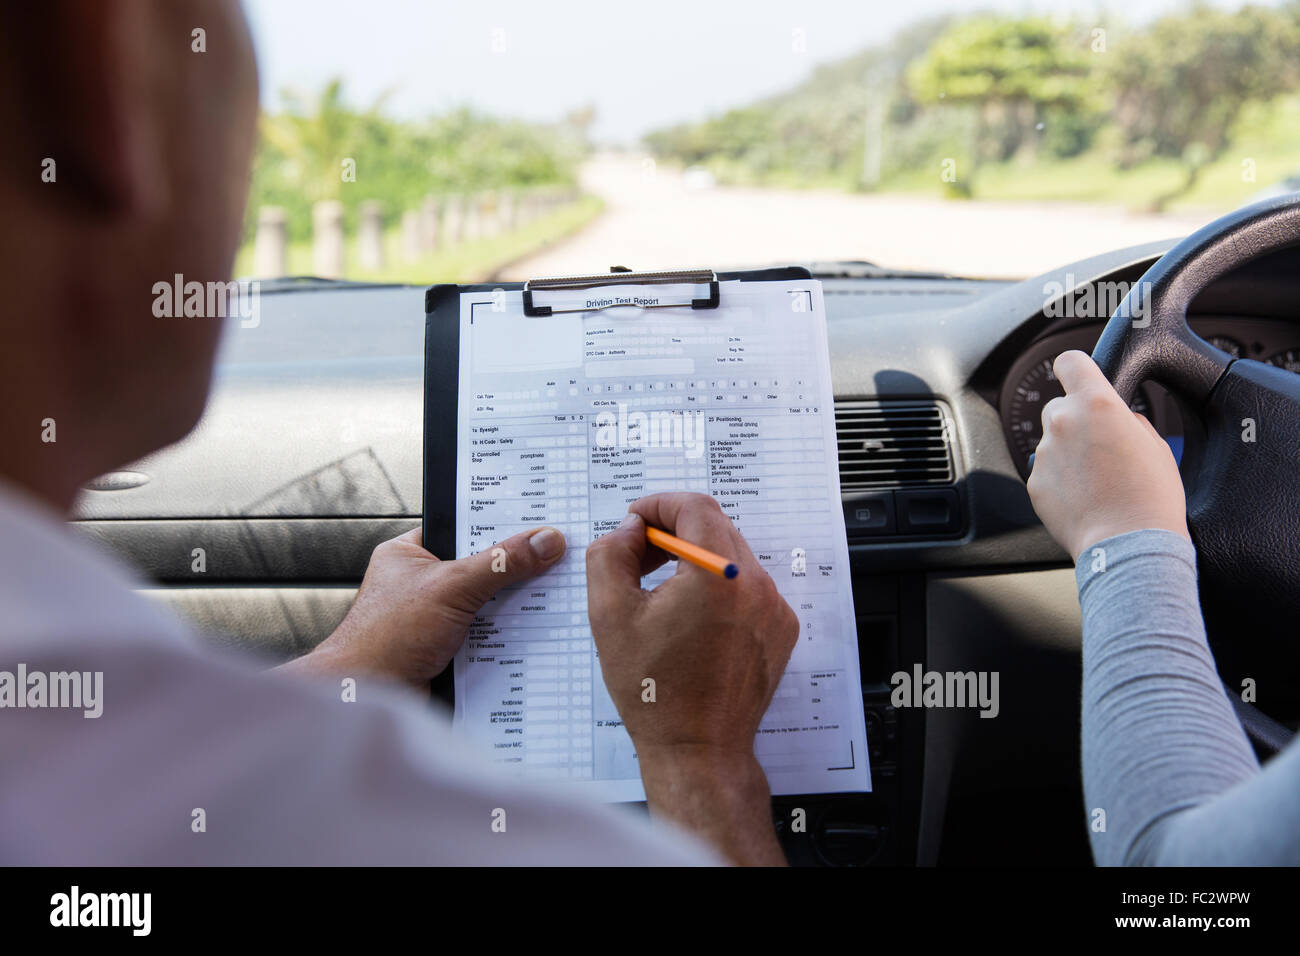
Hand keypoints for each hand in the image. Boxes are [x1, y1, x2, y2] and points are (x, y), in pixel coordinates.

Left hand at [281, 526, 565, 690]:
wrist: (365, 697)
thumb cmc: (384, 639)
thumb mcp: (452, 587)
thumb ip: (500, 562)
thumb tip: (543, 541)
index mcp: (410, 554)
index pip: (464, 527)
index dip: (501, 524)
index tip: (540, 522)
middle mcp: (422, 583)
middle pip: (481, 566)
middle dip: (513, 569)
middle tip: (553, 560)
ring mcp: (436, 617)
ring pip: (487, 603)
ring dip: (511, 607)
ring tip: (548, 598)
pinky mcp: (448, 648)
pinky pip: (487, 634)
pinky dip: (505, 637)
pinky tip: (529, 634)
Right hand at [585, 493, 797, 864]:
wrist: (698, 749)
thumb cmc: (654, 691)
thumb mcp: (609, 615)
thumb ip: (611, 555)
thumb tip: (630, 530)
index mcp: (717, 575)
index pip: (694, 507)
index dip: (659, 504)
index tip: (636, 519)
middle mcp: (756, 585)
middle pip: (716, 527)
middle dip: (674, 531)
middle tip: (641, 553)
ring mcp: (774, 608)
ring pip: (733, 556)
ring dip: (698, 559)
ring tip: (662, 590)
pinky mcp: (781, 629)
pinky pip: (749, 587)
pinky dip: (720, 586)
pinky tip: (691, 617)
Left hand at [1027, 350, 1189, 559]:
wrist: (1128, 543)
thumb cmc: (1150, 496)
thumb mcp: (1156, 445)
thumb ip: (1129, 420)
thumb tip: (1119, 419)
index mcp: (1096, 404)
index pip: (1070, 362)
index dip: (1076, 368)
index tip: (1078, 376)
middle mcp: (1063, 422)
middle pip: (1059, 406)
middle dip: (1076, 419)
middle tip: (1101, 446)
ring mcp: (1044, 453)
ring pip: (1052, 441)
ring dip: (1068, 452)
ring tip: (1097, 479)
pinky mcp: (1034, 482)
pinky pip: (1046, 471)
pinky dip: (1060, 479)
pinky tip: (1084, 497)